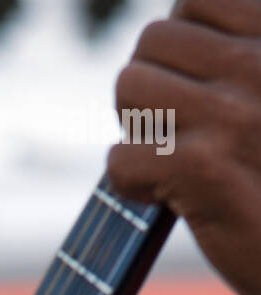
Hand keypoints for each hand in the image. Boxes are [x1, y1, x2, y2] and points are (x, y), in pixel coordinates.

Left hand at [107, 0, 260, 294]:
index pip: (194, 2)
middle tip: (176, 133)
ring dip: (138, 130)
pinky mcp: (205, 169)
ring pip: (130, 87)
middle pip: (152, 42)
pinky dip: (132, 184)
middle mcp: (260, 65)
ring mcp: (234, 114)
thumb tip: (176, 32)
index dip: (178, 50)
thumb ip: (241, 64)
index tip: (194, 90)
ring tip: (172, 160)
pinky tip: (165, 199)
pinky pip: (123, 157)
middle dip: (150, 89)